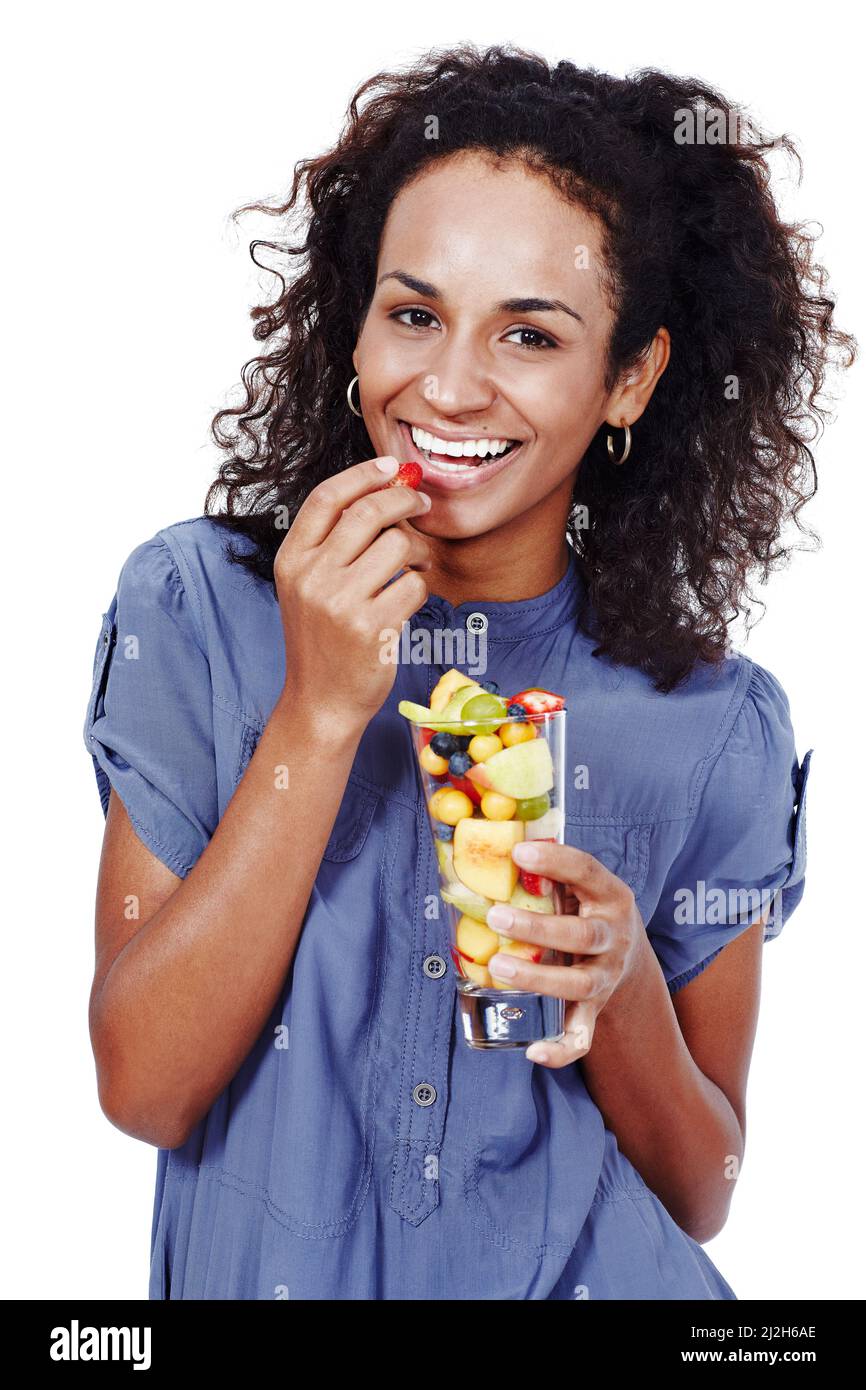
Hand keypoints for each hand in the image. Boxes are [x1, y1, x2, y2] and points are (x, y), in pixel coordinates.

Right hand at [274, 456, 433, 728]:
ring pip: (398, 545)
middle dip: (404, 500)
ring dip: (416, 551)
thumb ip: (333, 542)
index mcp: (291, 560)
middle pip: (369, 512)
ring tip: (411, 567)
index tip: (393, 466)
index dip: (364, 474)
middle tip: (421, 504)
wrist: (320, 701)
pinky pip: (414, 586)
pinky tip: (407, 600)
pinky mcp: (372, 628)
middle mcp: (311, 577)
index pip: (327, 497)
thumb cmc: (323, 639)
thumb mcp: (307, 586)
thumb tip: (384, 487)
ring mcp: (340, 603)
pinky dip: (420, 589)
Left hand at [485, 840, 645, 1067]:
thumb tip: (491, 844)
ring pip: (579, 984)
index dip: (556, 861)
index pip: (587, 871)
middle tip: (497, 916)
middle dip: (538, 927)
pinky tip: (533, 1052)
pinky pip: (582, 1035)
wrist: (626, 952)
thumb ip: (547, 870)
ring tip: (498, 966)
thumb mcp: (577, 883)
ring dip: (539, 978)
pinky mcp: (595, 1008)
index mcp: (610, 895)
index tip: (519, 852)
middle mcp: (613, 936)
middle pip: (581, 935)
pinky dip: (562, 1049)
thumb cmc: (584, 907)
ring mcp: (606, 975)